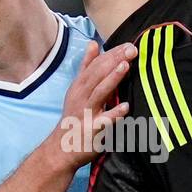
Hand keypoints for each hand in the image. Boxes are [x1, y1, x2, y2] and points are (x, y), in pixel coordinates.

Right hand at [49, 41, 137, 170]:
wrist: (61, 149)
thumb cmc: (73, 117)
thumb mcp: (76, 89)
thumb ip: (86, 67)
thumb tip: (93, 43)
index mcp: (79, 86)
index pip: (96, 65)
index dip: (111, 54)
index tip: (127, 44)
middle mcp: (81, 97)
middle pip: (97, 75)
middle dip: (114, 61)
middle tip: (131, 49)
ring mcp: (86, 113)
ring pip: (99, 93)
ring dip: (111, 80)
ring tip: (125, 66)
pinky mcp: (92, 130)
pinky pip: (104, 121)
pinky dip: (114, 114)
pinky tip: (126, 107)